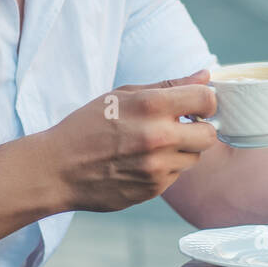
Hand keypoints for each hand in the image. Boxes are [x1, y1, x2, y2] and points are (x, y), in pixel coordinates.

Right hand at [45, 69, 218, 212]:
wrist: (58, 169)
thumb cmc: (89, 124)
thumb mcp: (123, 94)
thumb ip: (169, 85)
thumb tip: (206, 76)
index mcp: (151, 105)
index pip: (206, 99)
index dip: (206, 100)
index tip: (197, 104)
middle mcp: (158, 137)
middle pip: (210, 135)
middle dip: (200, 128)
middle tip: (181, 126)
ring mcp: (157, 167)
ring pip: (194, 158)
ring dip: (183, 150)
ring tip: (155, 144)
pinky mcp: (153, 190)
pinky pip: (176, 175)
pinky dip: (167, 168)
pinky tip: (142, 161)